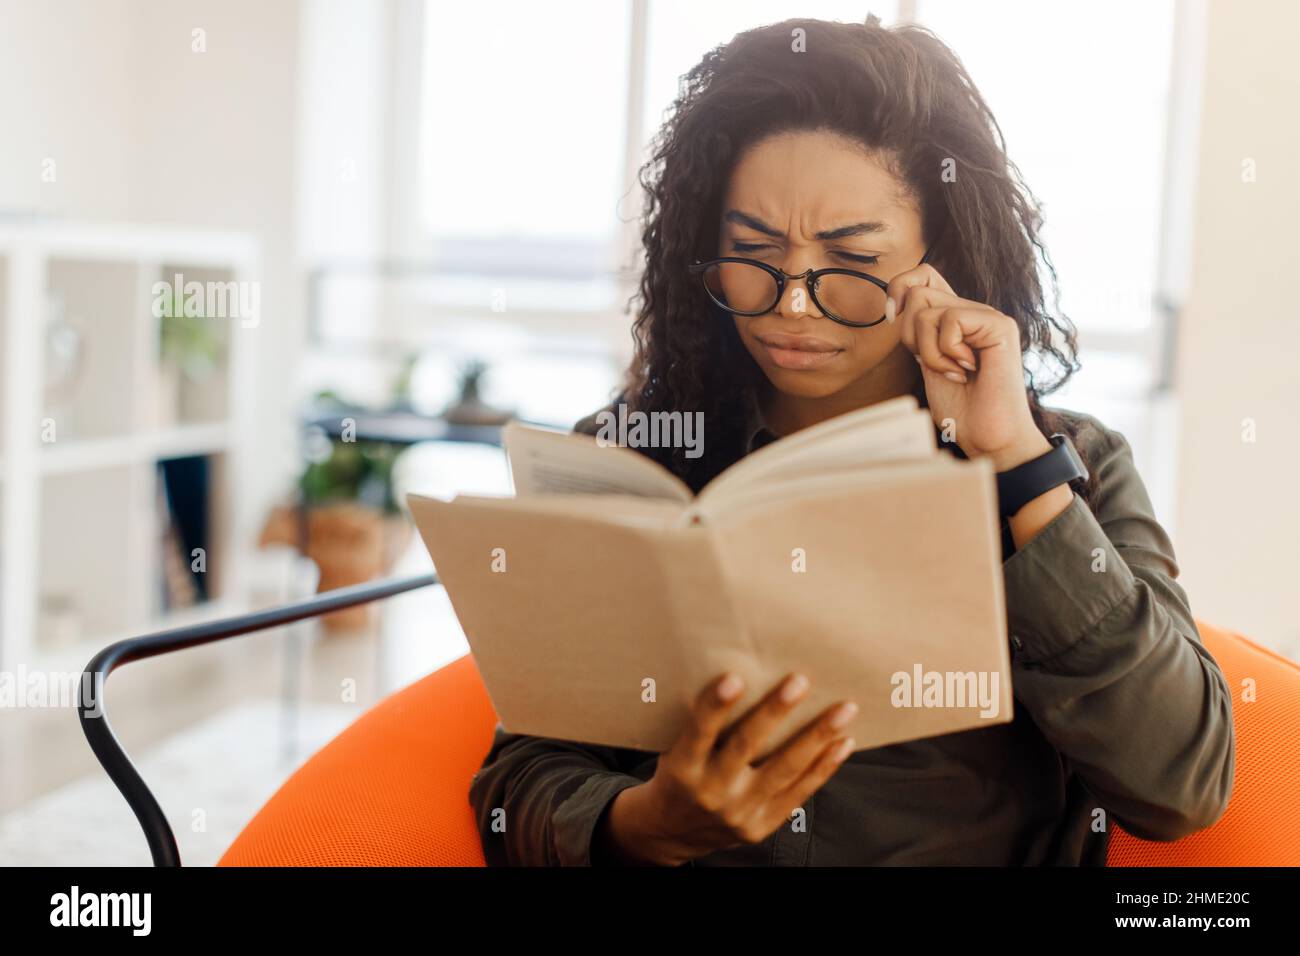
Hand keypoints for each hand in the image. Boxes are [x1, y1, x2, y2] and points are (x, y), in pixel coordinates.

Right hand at [599, 672, 856, 865]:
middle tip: (799, 681)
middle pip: (746, 747)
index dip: (715, 707)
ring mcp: (740, 812)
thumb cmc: (679, 773)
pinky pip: (799, 793)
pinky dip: (824, 766)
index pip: (699, 732)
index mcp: (683, 769)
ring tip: (843, 710)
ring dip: (817, 737)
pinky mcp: (763, 825)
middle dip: (774, 713)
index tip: (733, 678)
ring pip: (784, 770)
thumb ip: (700, 724)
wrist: (675, 831)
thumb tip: (741, 674)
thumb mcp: (674, 749)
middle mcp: (711, 791)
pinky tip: (842, 742)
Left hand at [886, 264, 1050, 470]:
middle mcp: (972, 311)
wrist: (988, 437)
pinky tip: (965, 371)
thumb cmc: (961, 408)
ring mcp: (988, 316)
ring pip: (926, 307)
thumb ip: (918, 333)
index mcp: (955, 318)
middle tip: (932, 363)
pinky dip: (945, 352)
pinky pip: (950, 320)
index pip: (923, 274)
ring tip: (952, 372)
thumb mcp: (927, 362)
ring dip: (928, 349)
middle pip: (917, 291)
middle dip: (909, 334)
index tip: (892, 318)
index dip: (900, 288)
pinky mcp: (1000, 326)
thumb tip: (895, 304)